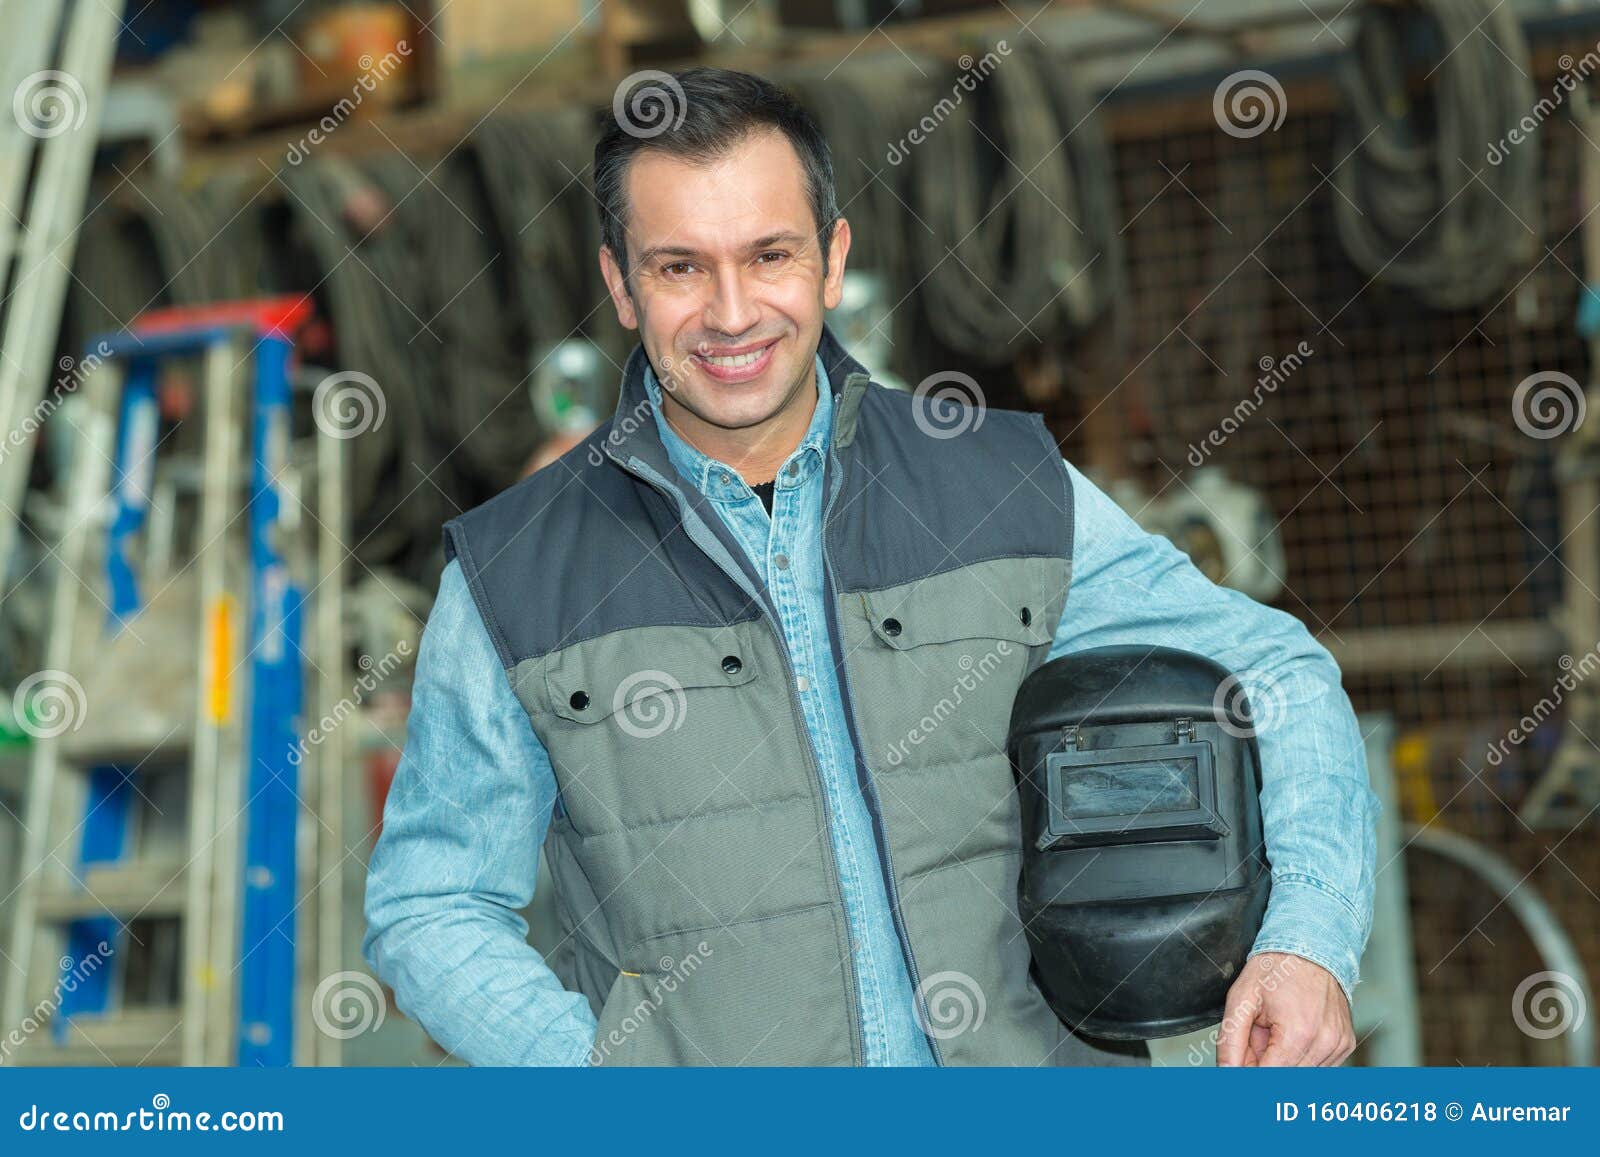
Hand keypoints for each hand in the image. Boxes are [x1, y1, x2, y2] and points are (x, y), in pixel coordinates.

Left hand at [1216, 951, 1354, 1066]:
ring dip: (1283, 1061)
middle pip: (1286, 1079)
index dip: (1249, 1073)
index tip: (1240, 1062)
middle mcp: (1324, 1043)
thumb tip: (1226, 1073)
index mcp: (1298, 1033)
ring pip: (1302, 1076)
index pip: (1270, 1078)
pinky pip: (1319, 1067)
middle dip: (1264, 1063)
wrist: (1310, 946)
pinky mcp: (1346, 1044)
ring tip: (1276, 1029)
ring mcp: (1338, 1045)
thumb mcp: (1241, 998)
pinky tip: (1293, 1033)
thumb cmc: (1277, 967)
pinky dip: (1301, 1057)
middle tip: (1257, 1035)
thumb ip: (1230, 1040)